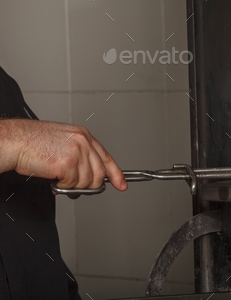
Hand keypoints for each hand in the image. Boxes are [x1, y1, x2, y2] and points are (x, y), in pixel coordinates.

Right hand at [0, 119, 126, 195]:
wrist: (15, 141)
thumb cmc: (33, 142)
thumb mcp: (63, 144)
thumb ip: (79, 158)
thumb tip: (87, 179)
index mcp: (84, 135)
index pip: (106, 158)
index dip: (116, 174)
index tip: (122, 184)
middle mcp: (83, 142)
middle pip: (99, 174)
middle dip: (88, 186)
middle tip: (74, 188)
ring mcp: (77, 152)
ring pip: (86, 182)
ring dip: (72, 186)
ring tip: (59, 179)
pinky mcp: (67, 163)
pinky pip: (72, 184)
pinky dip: (62, 186)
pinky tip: (53, 178)